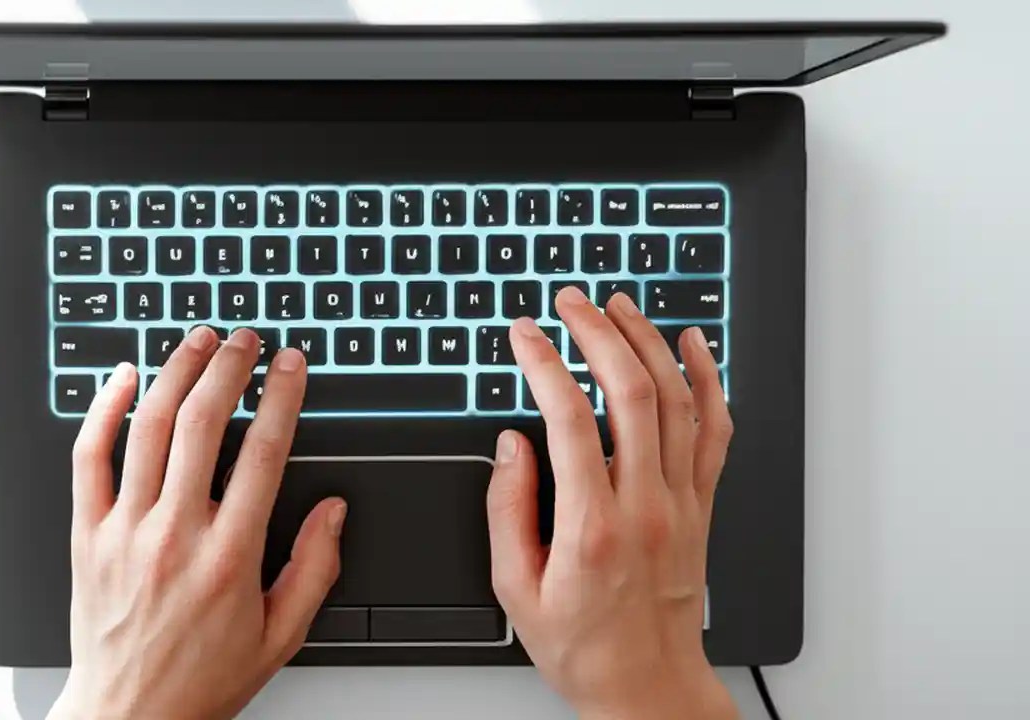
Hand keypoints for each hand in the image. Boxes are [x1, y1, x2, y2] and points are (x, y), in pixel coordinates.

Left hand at [49, 327, 345, 719]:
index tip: (290, 365)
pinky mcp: (86, 535)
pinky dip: (102, 410)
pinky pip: (88, 457)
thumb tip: (334, 510)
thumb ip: (314, 567)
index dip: (281, 397)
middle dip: (230, 368)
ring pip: (148, 428)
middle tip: (246, 340)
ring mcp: (124, 530)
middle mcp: (175, 534)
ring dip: (176, 372)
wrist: (128, 717)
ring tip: (198, 341)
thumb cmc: (202, 679)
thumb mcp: (281, 634)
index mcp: (229, 556)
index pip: (263, 453)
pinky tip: (120, 379)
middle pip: (202, 424)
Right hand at [487, 287, 736, 719]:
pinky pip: (715, 430)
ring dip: (647, 342)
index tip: (524, 335)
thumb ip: (507, 510)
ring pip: (675, 401)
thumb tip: (512, 446)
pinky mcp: (701, 505)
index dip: (543, 364)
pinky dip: (708, 380)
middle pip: (631, 393)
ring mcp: (681, 502)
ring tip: (620, 307)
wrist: (647, 685)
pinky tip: (692, 346)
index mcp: (592, 526)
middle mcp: (644, 506)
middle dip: (597, 334)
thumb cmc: (583, 645)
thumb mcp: (516, 589)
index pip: (569, 419)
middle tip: (571, 303)